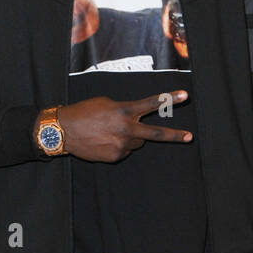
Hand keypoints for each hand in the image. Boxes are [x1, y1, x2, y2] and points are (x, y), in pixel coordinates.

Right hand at [50, 93, 192, 162]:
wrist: (63, 131)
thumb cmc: (84, 112)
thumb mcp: (106, 104)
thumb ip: (125, 110)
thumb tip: (134, 122)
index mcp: (124, 110)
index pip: (151, 104)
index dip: (169, 99)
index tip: (185, 96)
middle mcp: (126, 129)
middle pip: (156, 134)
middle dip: (175, 135)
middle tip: (189, 137)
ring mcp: (122, 145)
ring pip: (137, 142)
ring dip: (130, 137)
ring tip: (110, 132)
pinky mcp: (115, 156)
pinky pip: (124, 150)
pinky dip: (118, 146)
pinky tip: (103, 140)